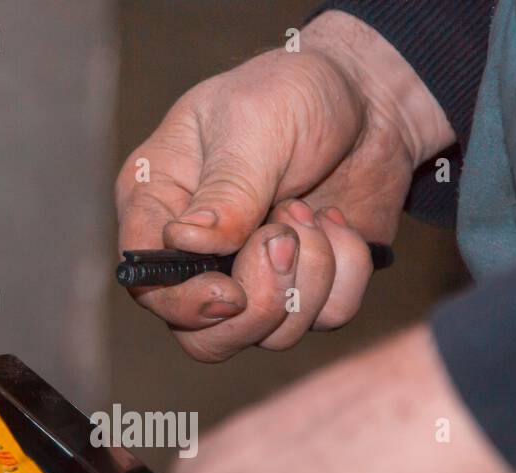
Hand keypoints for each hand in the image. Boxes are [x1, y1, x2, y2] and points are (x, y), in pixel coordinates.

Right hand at [115, 12, 453, 361]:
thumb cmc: (295, 93)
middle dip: (258, 302)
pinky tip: (339, 224)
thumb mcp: (256, 125)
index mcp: (160, 203)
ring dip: (310, 277)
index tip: (230, 290)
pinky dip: (345, 273)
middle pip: (203, 337)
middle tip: (288, 234)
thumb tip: (186, 242)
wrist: (370, 98)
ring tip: (312, 212)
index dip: (184, 303)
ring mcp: (251, 276)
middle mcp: (197, 254)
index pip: (145, 284)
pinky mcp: (304, 287)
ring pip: (269, 336)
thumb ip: (227, 190)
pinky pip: (326, 318)